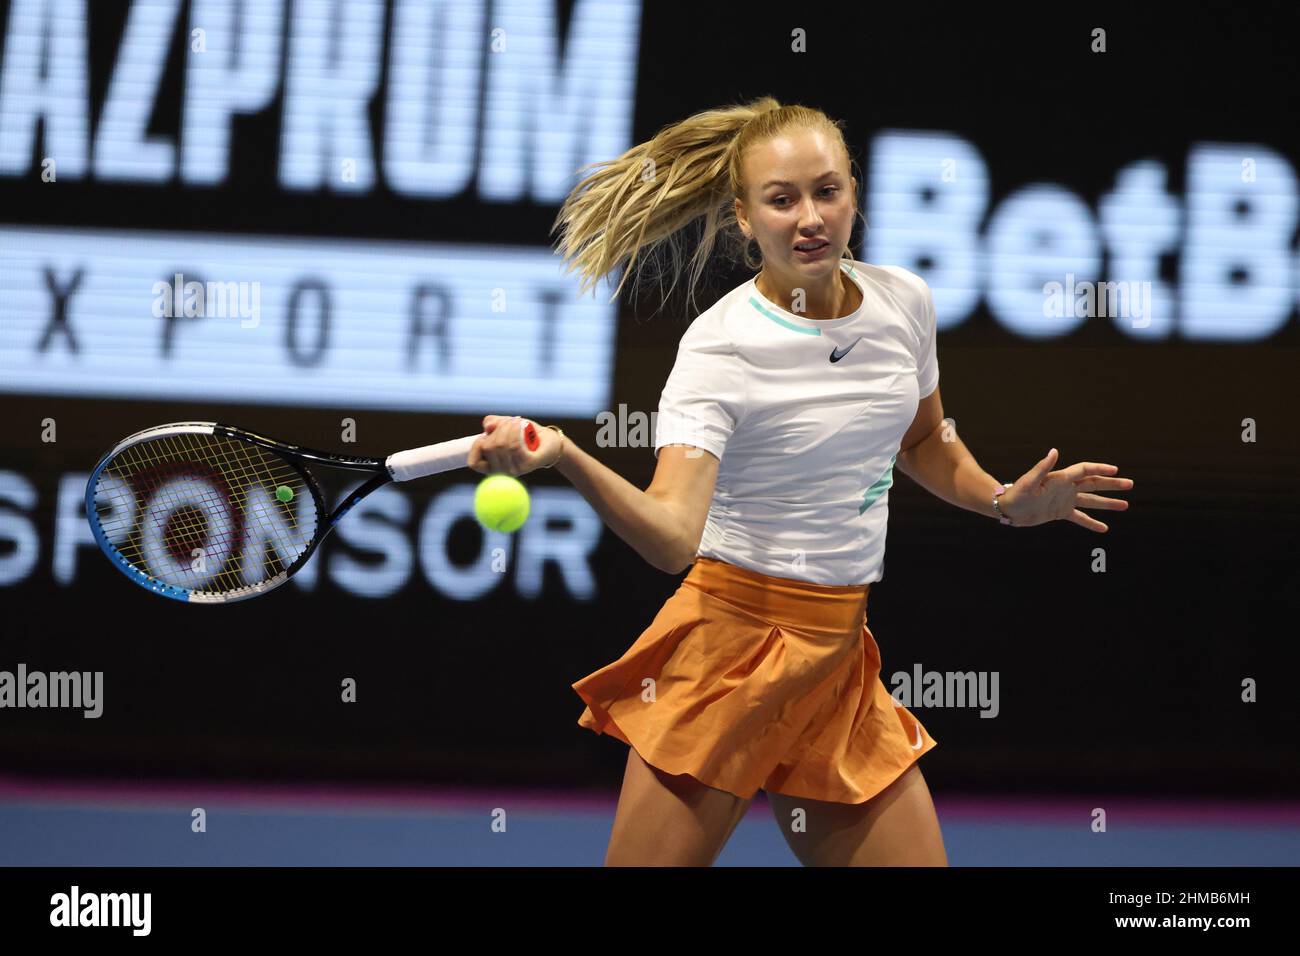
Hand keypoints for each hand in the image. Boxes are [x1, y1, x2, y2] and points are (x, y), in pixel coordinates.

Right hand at [467, 415, 562, 475]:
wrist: (549, 440)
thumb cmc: (524, 433)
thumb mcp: (504, 425)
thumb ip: (491, 423)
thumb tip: (488, 428)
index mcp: (492, 466)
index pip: (473, 462)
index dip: (476, 446)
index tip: (486, 434)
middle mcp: (501, 472)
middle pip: (489, 447)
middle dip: (497, 429)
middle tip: (509, 421)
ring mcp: (514, 470)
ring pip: (502, 445)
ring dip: (507, 426)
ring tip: (516, 420)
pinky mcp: (527, 465)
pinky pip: (515, 446)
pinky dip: (515, 430)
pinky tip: (520, 423)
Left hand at [1000, 448, 1132, 531]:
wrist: (1008, 509)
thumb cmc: (1016, 493)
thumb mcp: (1029, 481)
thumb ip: (1042, 467)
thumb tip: (1054, 451)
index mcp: (1060, 478)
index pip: (1085, 470)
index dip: (1100, 469)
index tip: (1115, 470)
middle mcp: (1066, 488)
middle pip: (1093, 484)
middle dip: (1112, 484)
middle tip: (1130, 484)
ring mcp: (1065, 500)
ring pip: (1091, 501)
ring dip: (1108, 503)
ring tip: (1125, 505)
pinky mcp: (1061, 513)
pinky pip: (1080, 518)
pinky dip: (1091, 523)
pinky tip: (1104, 528)